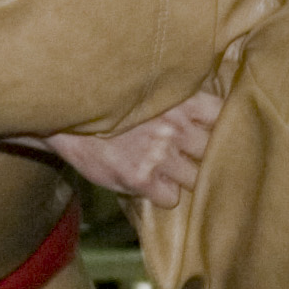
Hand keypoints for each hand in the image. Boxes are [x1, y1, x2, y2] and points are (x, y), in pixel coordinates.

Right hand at [47, 91, 219, 208]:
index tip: (218, 132)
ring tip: (170, 172)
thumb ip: (178, 100)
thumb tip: (208, 112)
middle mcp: (175, 127)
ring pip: (197, 179)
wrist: (65, 118)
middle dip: (206, 155)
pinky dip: (164, 195)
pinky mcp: (141, 179)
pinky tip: (151, 183)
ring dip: (186, 178)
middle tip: (195, 157)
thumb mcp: (147, 90)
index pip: (222, 115)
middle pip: (214, 151)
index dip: (224, 126)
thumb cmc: (108, 105)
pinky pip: (172, 198)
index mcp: (180, 100)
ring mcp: (160, 155)